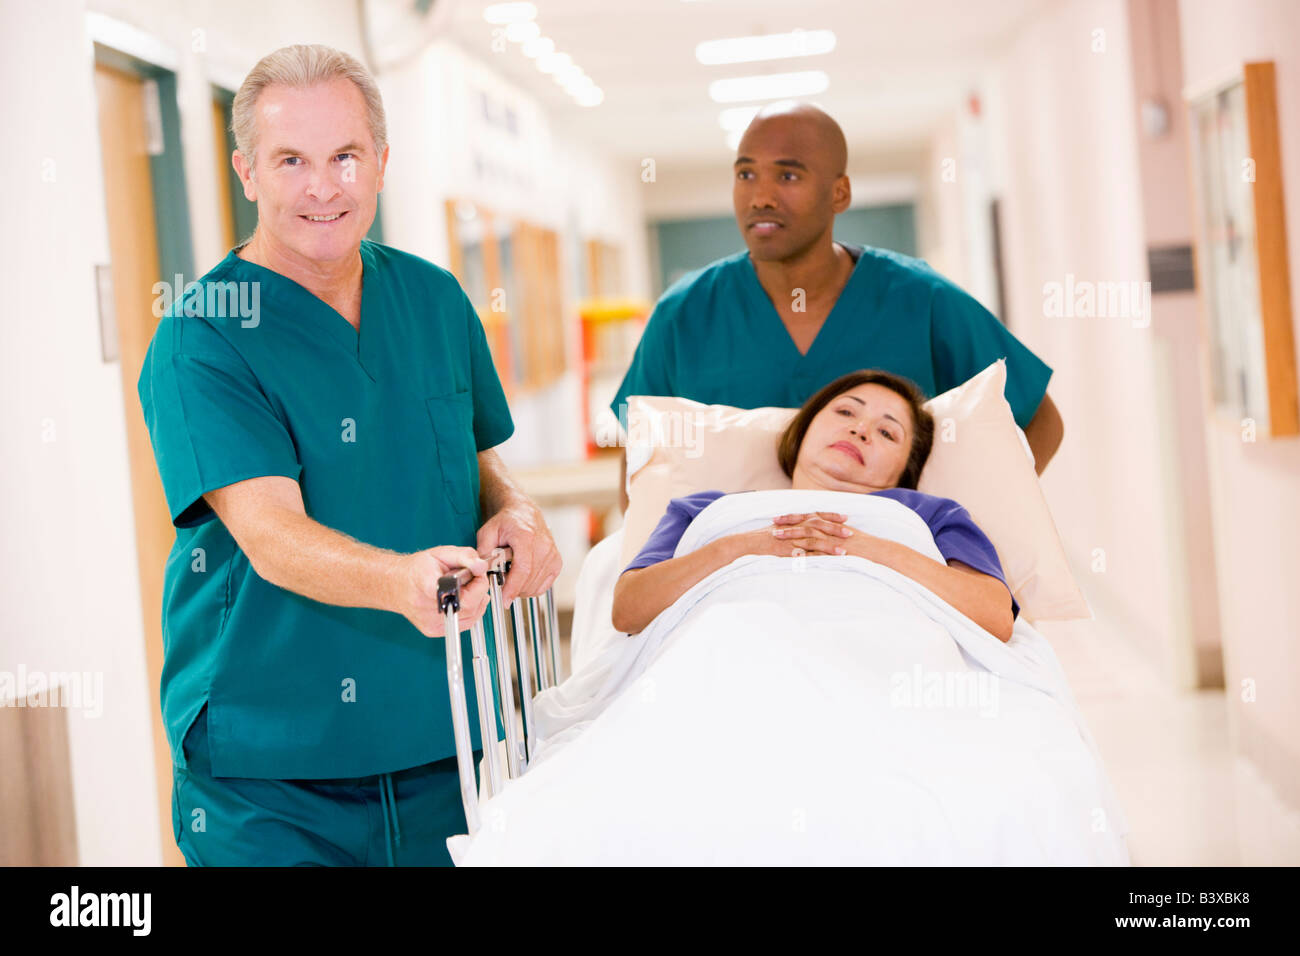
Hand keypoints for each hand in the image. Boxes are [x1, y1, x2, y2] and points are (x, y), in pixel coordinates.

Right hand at [392, 546, 489, 637]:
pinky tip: (463, 600)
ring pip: (470, 617)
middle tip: (471, 579)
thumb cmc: (417, 569)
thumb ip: (465, 556)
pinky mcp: (433, 630)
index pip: (461, 593)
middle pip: (469, 606)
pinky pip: (463, 625)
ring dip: (476, 602)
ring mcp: (430, 623)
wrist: (397, 584)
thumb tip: (481, 566)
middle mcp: (426, 609)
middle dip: (478, 591)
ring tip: (464, 589)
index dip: (476, 583)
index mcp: (427, 586)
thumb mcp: (441, 553)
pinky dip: (469, 612)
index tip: (476, 573)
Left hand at [477, 496, 562, 603]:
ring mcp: (552, 555)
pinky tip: (522, 579)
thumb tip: (480, 571)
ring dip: (521, 589)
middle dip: (513, 590)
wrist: (524, 513)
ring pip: (536, 585)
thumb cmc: (506, 522)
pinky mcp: (556, 562)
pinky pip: (544, 585)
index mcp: (526, 537)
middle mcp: (543, 546)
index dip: (513, 587)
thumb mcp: (488, 532)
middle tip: (501, 584)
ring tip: (510, 577)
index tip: (504, 599)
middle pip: (529, 580)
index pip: (523, 569)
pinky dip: (531, 588)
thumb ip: (482, 552)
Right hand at [723, 512, 846, 558]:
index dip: (831, 516)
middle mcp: (793, 527)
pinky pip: (801, 555)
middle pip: (818, 526)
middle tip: (851, 533)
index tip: (846, 517)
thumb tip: (806, 526)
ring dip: (829, 546)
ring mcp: (789, 539)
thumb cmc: (762, 537)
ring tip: (843, 551)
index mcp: (794, 520)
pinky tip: (825, 563)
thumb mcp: (781, 528)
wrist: (745, 542)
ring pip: (813, 541)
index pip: (816, 515)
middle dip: (835, 529)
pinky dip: (814, 559)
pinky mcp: (784, 551)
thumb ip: (794, 526)